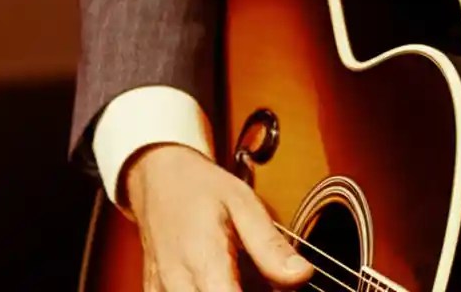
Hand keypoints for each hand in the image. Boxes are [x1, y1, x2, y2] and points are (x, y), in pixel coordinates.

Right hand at [123, 144, 314, 290]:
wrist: (157, 179)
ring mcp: (161, 291)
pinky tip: (227, 279)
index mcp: (203, 260)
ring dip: (233, 291)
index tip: (279, 287)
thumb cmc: (202, 189)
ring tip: (246, 274)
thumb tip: (302, 276)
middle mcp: (177, 283)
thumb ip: (270, 246)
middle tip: (267, 280)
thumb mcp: (244, 205)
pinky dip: (211, 291)